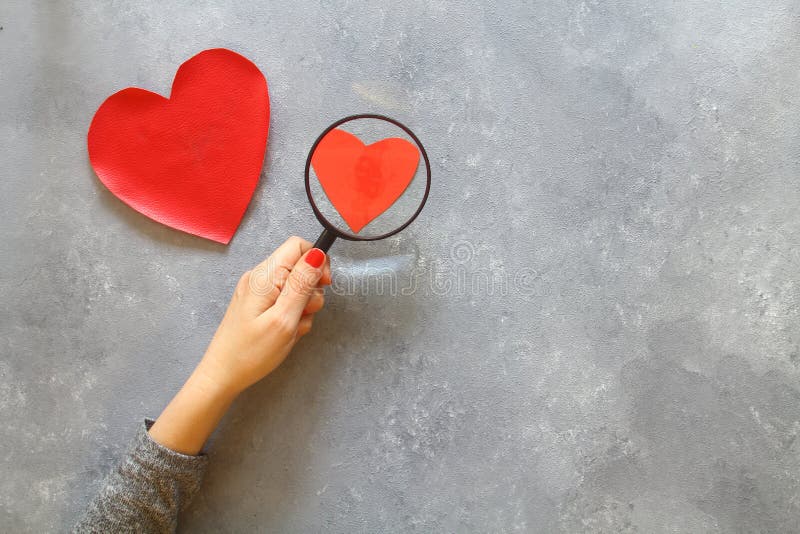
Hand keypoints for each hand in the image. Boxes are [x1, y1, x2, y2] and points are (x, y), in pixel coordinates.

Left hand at [197, 236, 331, 395]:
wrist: (223, 376)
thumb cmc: (251, 352)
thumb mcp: (284, 319)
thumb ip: (302, 285)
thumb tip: (317, 254)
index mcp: (264, 276)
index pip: (298, 246)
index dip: (317, 261)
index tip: (323, 286)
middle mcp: (259, 278)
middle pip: (299, 267)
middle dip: (311, 291)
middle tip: (302, 315)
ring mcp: (258, 291)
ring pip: (296, 287)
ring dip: (303, 308)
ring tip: (291, 329)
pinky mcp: (258, 304)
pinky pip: (285, 301)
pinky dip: (292, 316)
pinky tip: (285, 333)